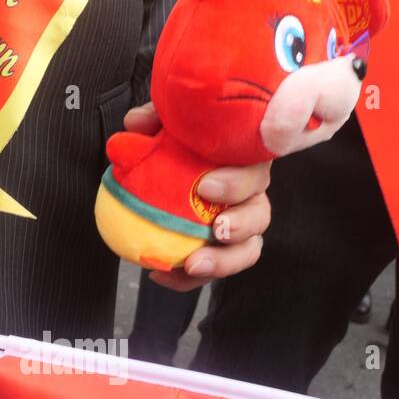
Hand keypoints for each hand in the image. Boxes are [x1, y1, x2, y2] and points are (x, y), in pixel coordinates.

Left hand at [122, 103, 271, 291]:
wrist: (163, 168)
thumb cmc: (178, 141)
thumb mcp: (166, 125)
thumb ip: (155, 119)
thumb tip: (138, 125)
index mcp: (244, 161)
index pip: (255, 169)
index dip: (237, 181)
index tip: (205, 186)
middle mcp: (250, 195)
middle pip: (259, 213)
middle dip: (241, 224)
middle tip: (216, 229)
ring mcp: (239, 227)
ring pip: (247, 250)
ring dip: (224, 262)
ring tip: (193, 265)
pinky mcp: (221, 252)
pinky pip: (212, 270)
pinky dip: (186, 279)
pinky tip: (159, 275)